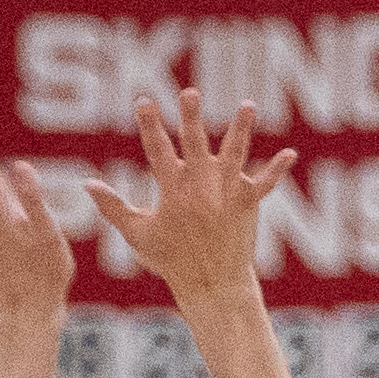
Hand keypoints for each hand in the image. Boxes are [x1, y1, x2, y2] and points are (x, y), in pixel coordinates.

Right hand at [84, 90, 295, 305]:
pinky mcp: (247, 204)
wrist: (213, 285)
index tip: (144, 101)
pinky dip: (278, 170)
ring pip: (236, 153)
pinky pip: (265, 184)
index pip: (157, 149)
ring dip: (241, 128)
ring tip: (248, 105)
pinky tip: (291, 153)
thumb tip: (87, 184)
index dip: (149, 125)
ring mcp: (227, 193)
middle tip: (190, 92)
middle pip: (196, 143)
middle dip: (191, 117)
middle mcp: (201, 185)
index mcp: (173, 190)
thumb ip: (113, 207)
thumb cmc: (173, 261)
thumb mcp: (138, 234)